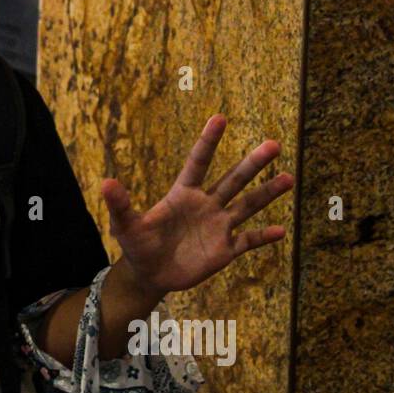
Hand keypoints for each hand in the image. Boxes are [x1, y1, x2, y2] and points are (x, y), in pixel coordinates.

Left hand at [102, 114, 292, 297]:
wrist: (150, 274)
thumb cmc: (137, 245)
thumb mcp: (126, 226)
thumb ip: (120, 205)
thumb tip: (105, 183)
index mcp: (183, 194)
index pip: (198, 162)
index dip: (208, 141)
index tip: (220, 117)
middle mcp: (206, 205)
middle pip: (233, 179)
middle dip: (252, 163)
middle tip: (273, 144)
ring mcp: (218, 226)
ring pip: (247, 205)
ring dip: (267, 192)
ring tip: (288, 177)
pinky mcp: (225, 249)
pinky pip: (248, 241)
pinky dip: (263, 237)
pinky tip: (280, 231)